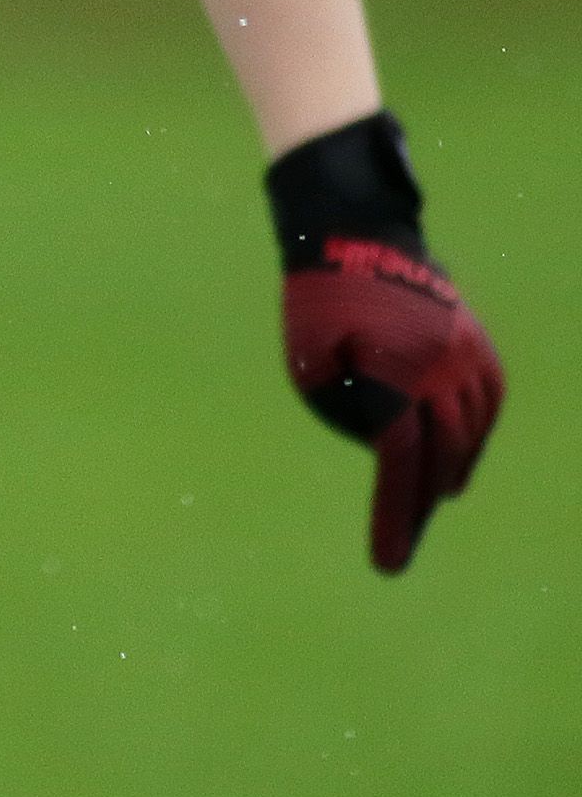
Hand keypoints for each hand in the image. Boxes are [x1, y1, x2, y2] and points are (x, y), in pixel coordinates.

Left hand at [266, 112, 504, 572]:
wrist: (358, 233)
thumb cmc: (317, 300)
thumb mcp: (307, 358)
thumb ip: (341, 406)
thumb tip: (383, 445)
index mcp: (394, 373)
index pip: (399, 462)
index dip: (394, 516)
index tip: (388, 562)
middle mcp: (440, 367)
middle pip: (441, 455)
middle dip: (421, 504)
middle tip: (405, 542)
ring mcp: (465, 351)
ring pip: (471, 429)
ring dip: (453, 468)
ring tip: (432, 499)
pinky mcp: (475, 338)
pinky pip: (489, 398)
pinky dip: (478, 431)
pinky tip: (461, 451)